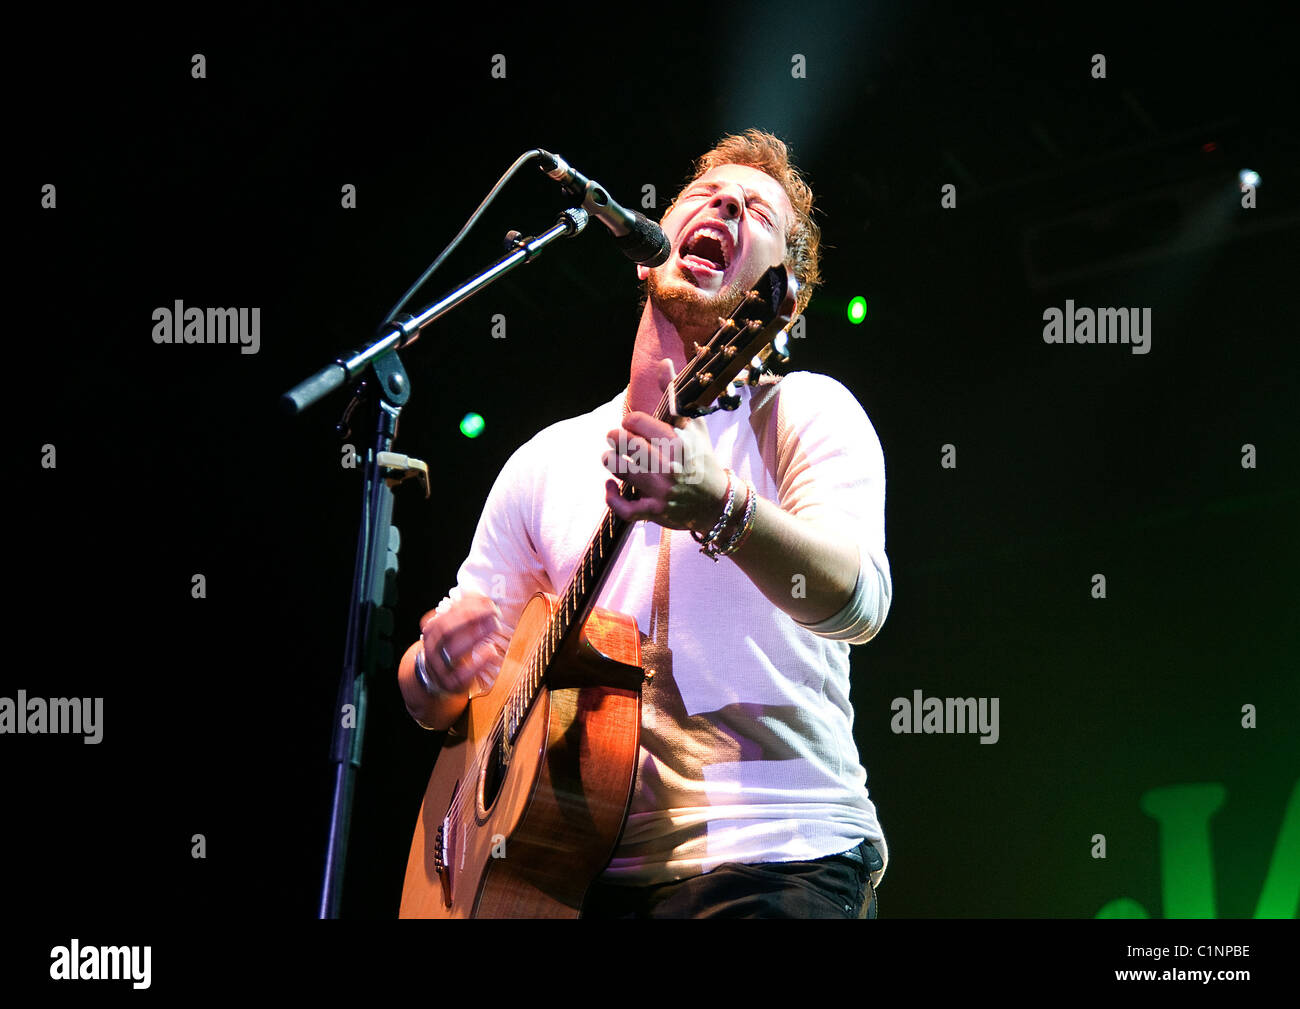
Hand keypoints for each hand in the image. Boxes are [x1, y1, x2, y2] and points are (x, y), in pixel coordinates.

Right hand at [417, 592, 503, 694]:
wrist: (436, 678)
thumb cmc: (452, 646)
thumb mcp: (453, 628)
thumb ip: (466, 613)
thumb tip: (486, 598)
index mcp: (432, 628)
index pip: (447, 612)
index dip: (468, 605)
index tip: (489, 602)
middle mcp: (432, 646)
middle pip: (446, 629)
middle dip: (470, 618)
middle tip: (493, 612)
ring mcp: (439, 666)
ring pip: (452, 651)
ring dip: (475, 636)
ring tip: (494, 625)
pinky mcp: (451, 683)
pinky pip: (462, 674)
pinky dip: (479, 663)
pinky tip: (492, 651)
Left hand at [602, 358, 728, 530]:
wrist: (718, 501)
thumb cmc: (702, 458)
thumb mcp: (693, 424)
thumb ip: (674, 394)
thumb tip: (663, 361)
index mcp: (678, 440)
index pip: (636, 421)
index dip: (630, 421)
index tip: (633, 425)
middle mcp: (670, 465)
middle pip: (624, 443)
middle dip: (615, 438)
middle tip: (616, 438)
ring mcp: (662, 490)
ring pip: (620, 470)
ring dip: (609, 461)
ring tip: (609, 457)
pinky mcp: (656, 511)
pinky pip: (624, 508)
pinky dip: (611, 497)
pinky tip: (610, 486)